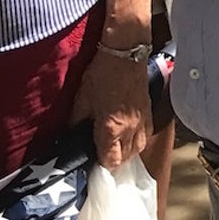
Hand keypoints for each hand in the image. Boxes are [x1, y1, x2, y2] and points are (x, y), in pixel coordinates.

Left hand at [70, 51, 150, 167]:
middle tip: (98, 156)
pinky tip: (128, 137)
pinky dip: (136, 142)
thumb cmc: (101, 74)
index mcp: (112, 128)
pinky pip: (145, 136)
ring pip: (138, 149)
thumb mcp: (81, 99)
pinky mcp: (149, 112)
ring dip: (126, 154)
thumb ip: (76, 122)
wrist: (126, 53)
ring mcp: (142, 121)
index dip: (99, 165)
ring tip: (114, 149)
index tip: (89, 162)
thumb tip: (70, 137)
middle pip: (125, 158)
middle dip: (112, 161)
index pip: (110, 160)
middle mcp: (130, 128)